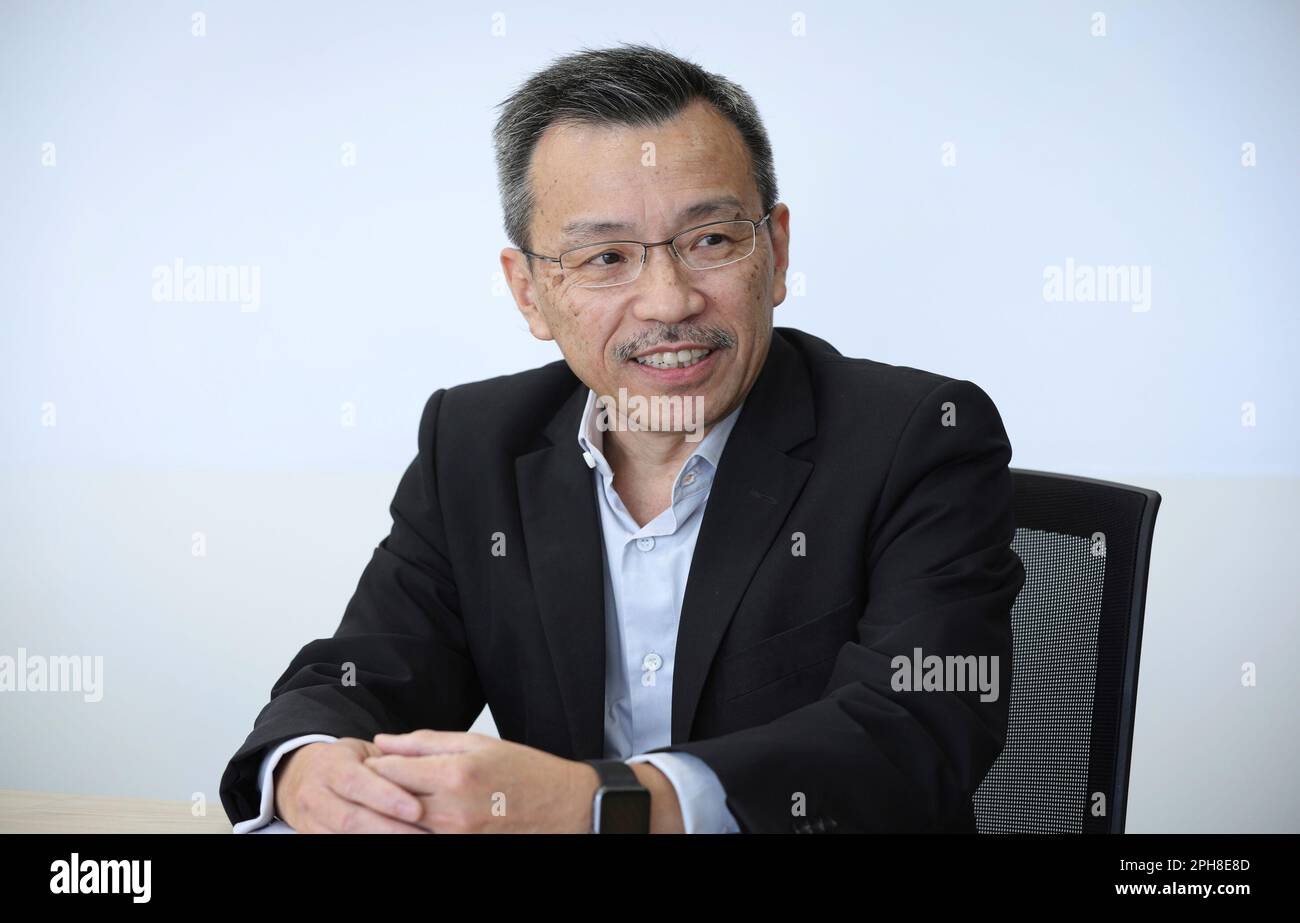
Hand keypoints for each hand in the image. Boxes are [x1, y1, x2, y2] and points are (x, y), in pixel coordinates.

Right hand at [272, 737, 428, 832]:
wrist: (302, 777)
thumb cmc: (346, 763)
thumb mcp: (365, 752)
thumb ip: (390, 759)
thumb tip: (422, 770)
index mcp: (331, 765)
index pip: (356, 781)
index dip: (386, 797)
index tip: (417, 809)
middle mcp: (315, 794)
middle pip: (350, 818)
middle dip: (389, 829)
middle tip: (422, 834)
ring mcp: (310, 820)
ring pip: (343, 837)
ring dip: (380, 841)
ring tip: (415, 839)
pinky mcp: (311, 837)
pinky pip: (339, 845)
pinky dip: (366, 847)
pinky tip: (394, 844)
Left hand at [364, 730, 597, 832]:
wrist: (562, 807)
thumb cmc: (525, 771)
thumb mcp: (477, 743)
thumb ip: (425, 742)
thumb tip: (384, 741)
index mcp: (454, 774)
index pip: (390, 771)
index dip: (375, 764)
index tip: (373, 760)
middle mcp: (450, 811)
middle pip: (390, 801)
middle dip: (377, 790)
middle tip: (373, 781)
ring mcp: (453, 837)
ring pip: (400, 826)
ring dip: (391, 811)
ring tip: (394, 798)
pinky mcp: (458, 850)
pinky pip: (421, 839)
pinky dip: (412, 827)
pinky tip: (415, 816)